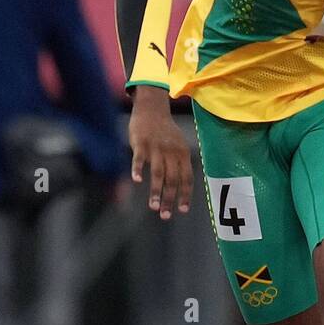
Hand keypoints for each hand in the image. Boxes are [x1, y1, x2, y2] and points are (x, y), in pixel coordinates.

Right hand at [128, 87, 192, 218]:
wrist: (152, 108)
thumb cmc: (164, 131)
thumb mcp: (178, 145)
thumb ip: (180, 163)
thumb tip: (183, 185)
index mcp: (182, 154)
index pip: (187, 178)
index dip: (185, 194)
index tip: (182, 210)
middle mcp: (171, 152)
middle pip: (172, 179)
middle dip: (169, 199)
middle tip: (165, 216)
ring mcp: (156, 147)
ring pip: (158, 173)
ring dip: (156, 191)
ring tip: (153, 207)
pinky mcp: (141, 143)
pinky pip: (139, 158)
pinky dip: (138, 169)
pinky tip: (137, 181)